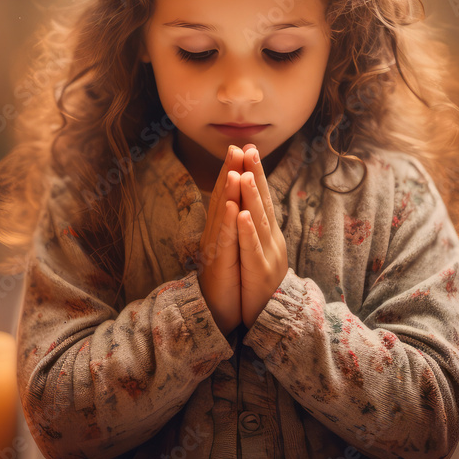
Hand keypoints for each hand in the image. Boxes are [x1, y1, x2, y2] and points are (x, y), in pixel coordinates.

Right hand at [197, 145, 243, 336]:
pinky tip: (233, 208)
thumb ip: (234, 226)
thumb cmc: (227, 280)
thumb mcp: (233, 248)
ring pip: (223, 215)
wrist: (216, 312)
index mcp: (224, 228)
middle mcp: (217, 233)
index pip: (230, 194)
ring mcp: (216, 247)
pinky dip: (229, 224)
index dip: (235, 171)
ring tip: (235, 168)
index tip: (243, 148)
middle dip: (231, 171)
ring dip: (229, 191)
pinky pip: (225, 241)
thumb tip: (240, 205)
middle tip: (236, 146)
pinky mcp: (218, 264)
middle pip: (224, 197)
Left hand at [236, 143, 287, 329]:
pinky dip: (246, 230)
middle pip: (262, 202)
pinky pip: (251, 248)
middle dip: (255, 175)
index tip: (248, 148)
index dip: (256, 172)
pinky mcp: (260, 272)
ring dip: (251, 196)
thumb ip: (255, 227)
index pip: (261, 197)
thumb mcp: (257, 251)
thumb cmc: (258, 283)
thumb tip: (248, 202)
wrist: (270, 319)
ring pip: (258, 221)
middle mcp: (271, 239)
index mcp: (268, 233)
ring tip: (245, 173)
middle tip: (250, 149)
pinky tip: (241, 214)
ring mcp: (267, 255)